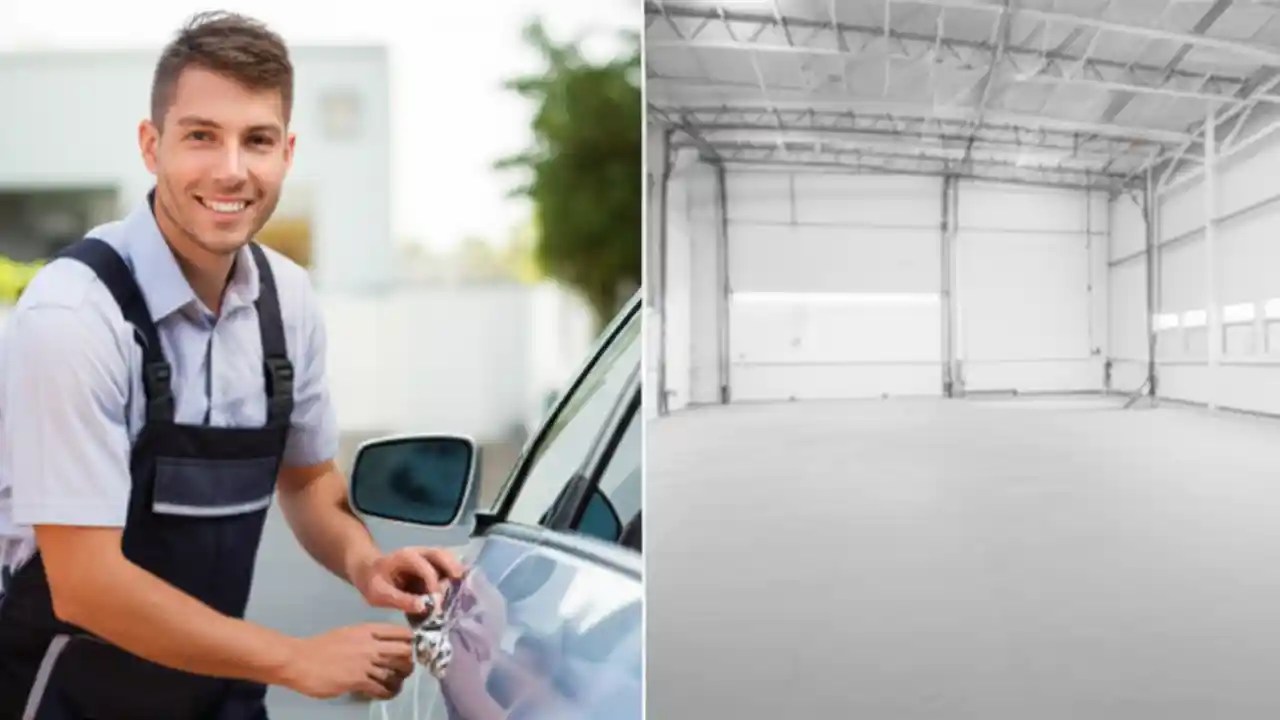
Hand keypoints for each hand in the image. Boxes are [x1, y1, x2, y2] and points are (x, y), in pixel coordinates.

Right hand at [279, 623, 415, 699]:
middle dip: (409, 661)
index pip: (401, 633)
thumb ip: (367, 638)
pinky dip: (388, 692)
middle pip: (404, 652)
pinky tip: (387, 693)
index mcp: (368, 630)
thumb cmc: (321, 646)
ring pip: (396, 672)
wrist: (300, 660)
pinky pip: (382, 688)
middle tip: (405, 668)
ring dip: (400, 679)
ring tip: (397, 682)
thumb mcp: (349, 633)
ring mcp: (365, 663)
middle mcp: (371, 645)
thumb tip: (381, 646)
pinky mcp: (358, 681)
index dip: (411, 642)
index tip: (411, 649)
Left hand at [354, 546, 465, 614]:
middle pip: (440, 554)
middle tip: (460, 586)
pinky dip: (455, 574)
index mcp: (405, 557)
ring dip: (456, 571)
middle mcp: (419, 553)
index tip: (437, 603)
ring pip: (447, 558)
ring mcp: (427, 557)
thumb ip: (400, 600)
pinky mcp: (432, 564)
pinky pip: (446, 565)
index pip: (424, 567)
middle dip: (452, 569)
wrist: (368, 571)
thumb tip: (424, 607)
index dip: (433, 584)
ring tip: (465, 588)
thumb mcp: (379, 594)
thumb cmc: (372, 582)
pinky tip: (461, 588)